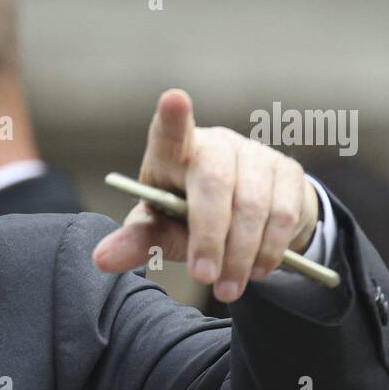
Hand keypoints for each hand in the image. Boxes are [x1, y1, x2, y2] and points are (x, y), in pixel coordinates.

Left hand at [92, 89, 318, 302]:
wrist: (244, 218)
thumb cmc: (186, 218)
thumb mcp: (159, 229)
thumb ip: (136, 241)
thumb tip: (100, 259)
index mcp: (173, 152)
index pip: (170, 131)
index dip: (173, 117)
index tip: (173, 100)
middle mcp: (216, 144)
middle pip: (216, 183)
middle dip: (210, 238)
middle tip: (205, 280)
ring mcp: (256, 154)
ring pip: (254, 206)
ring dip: (241, 256)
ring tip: (228, 288)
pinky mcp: (288, 171)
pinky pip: (285, 215)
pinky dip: (269, 251)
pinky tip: (256, 270)